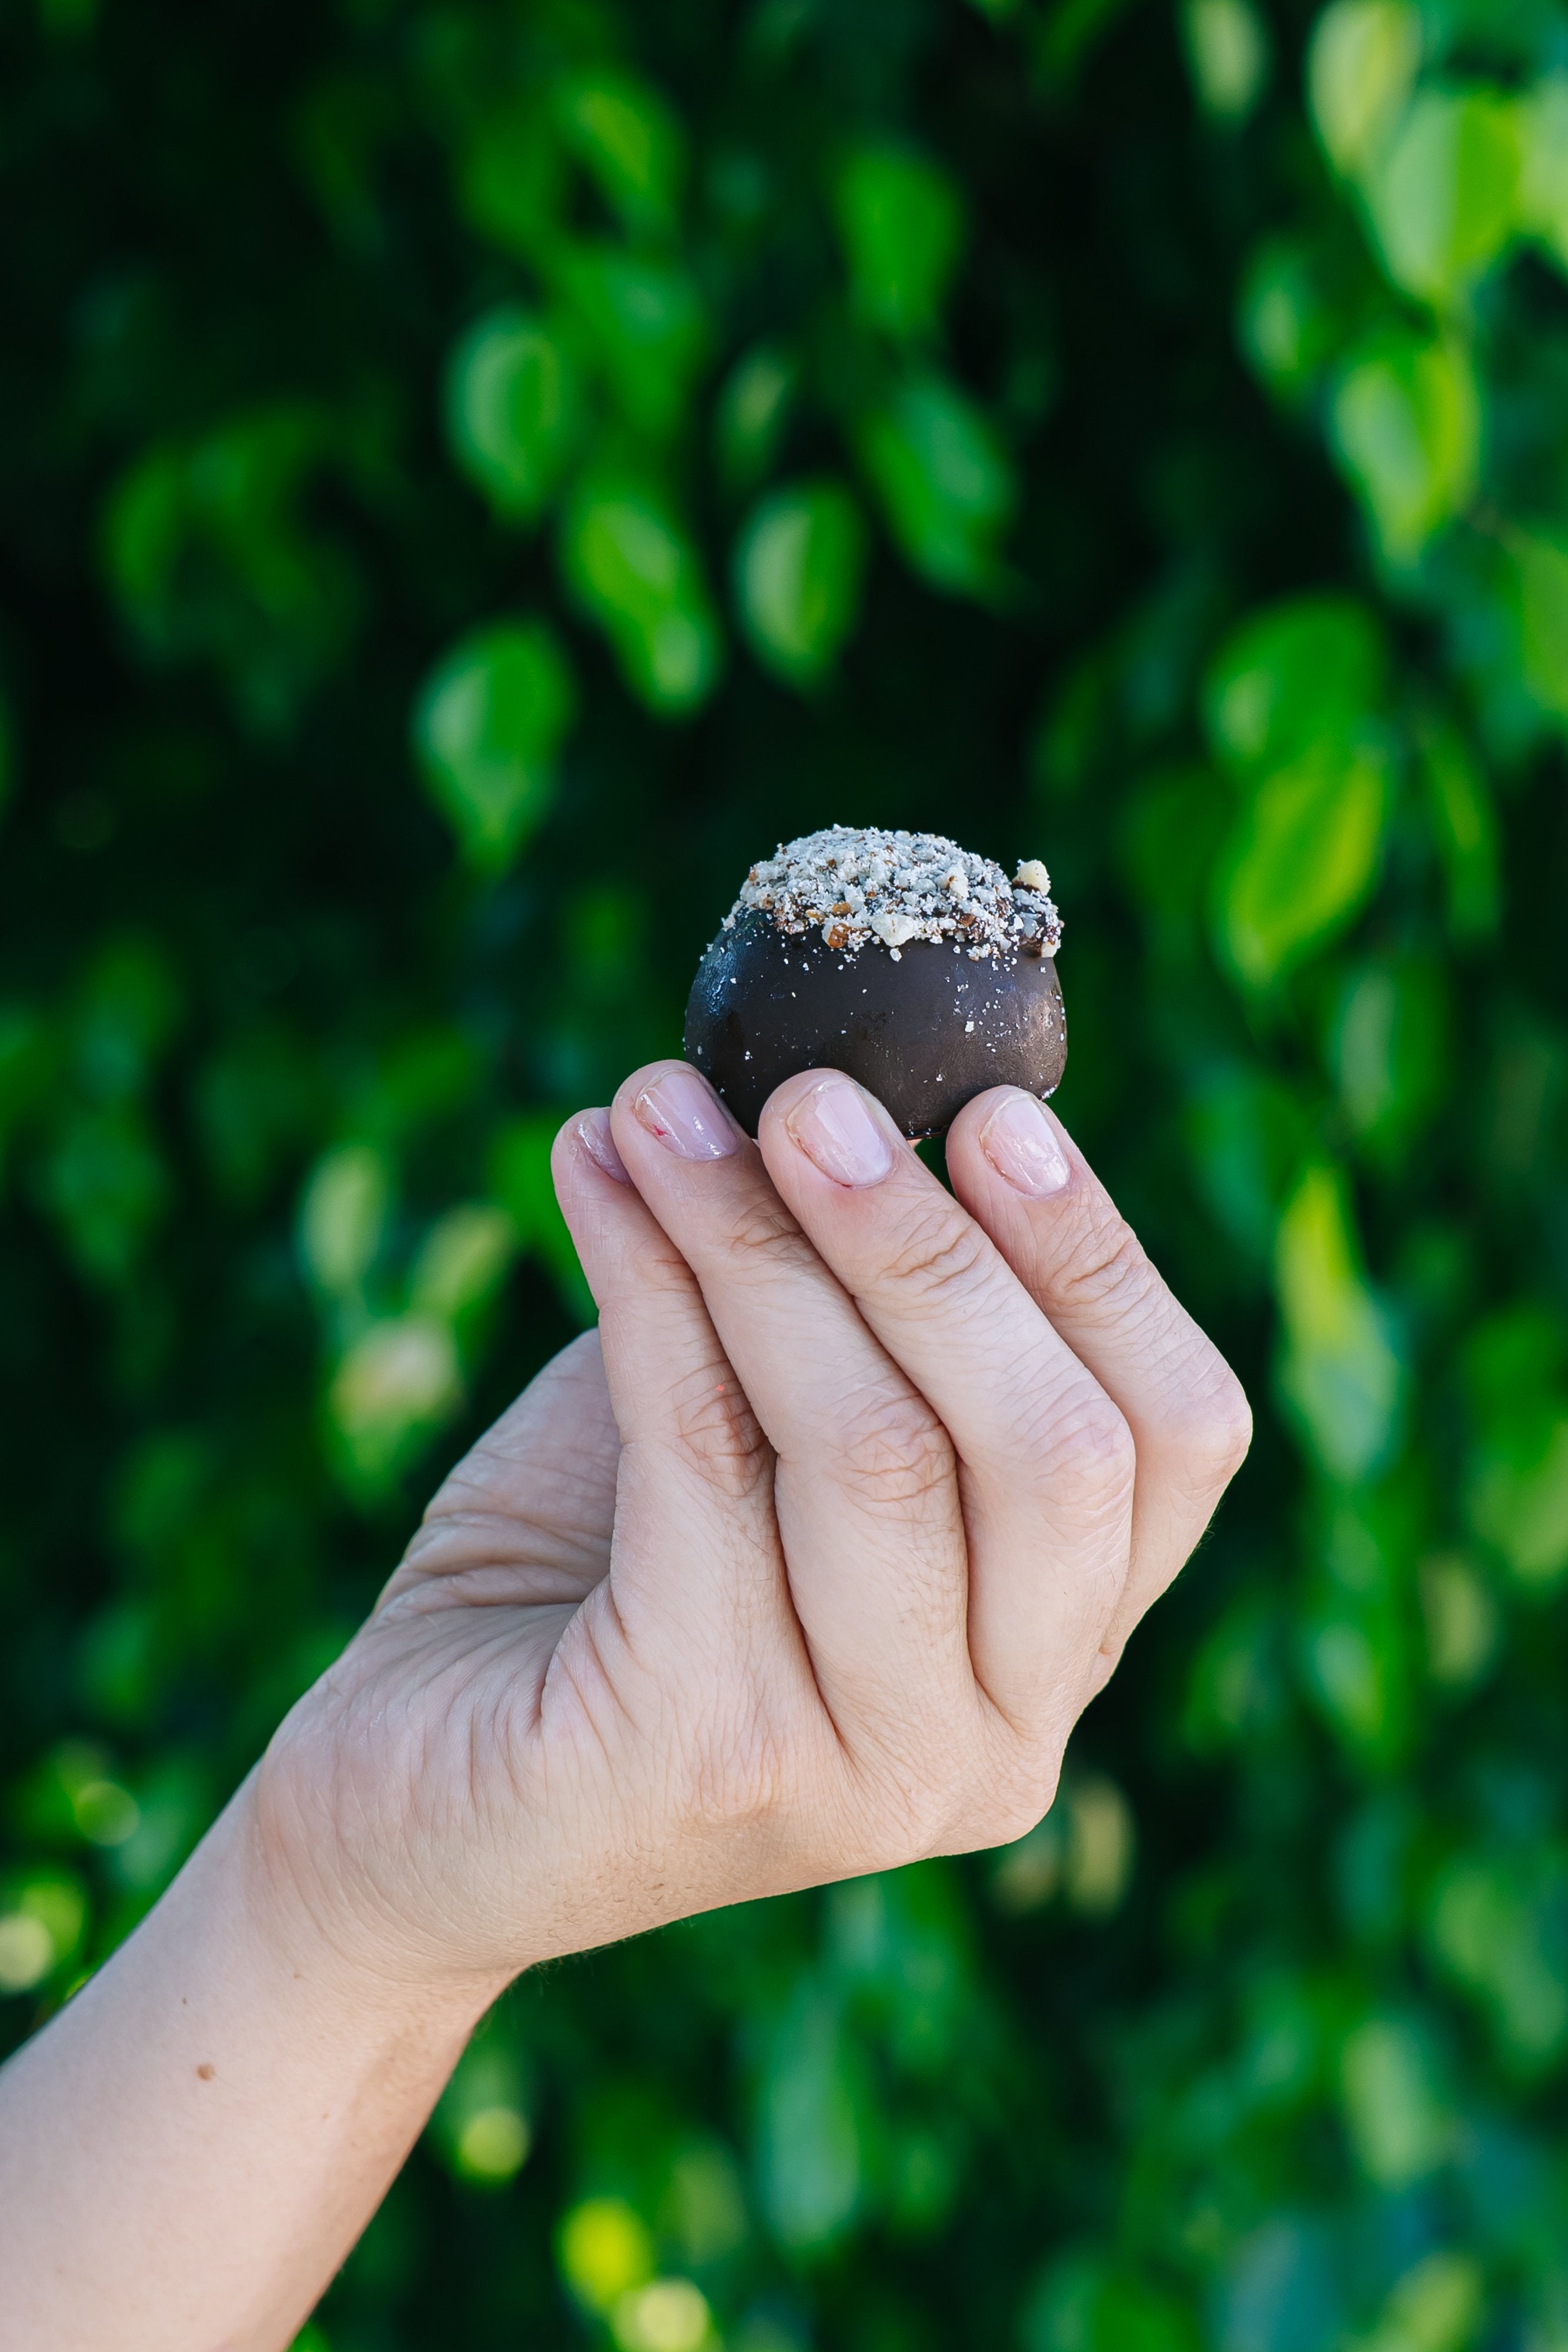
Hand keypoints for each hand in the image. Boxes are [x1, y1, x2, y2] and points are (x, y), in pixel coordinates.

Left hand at [252, 1065, 1249, 1994]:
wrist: (398, 1790)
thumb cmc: (598, 1574)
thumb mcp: (762, 1425)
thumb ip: (848, 1309)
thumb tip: (855, 1083)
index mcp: (1057, 1648)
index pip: (1176, 1441)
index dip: (1100, 1263)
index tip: (992, 1109)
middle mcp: (1001, 1742)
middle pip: (1053, 1451)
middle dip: (934, 1247)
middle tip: (813, 1097)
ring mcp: (869, 1775)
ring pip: (878, 1451)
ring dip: (759, 1241)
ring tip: (658, 1106)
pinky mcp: (706, 1762)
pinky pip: (701, 1467)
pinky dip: (648, 1289)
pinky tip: (592, 1176)